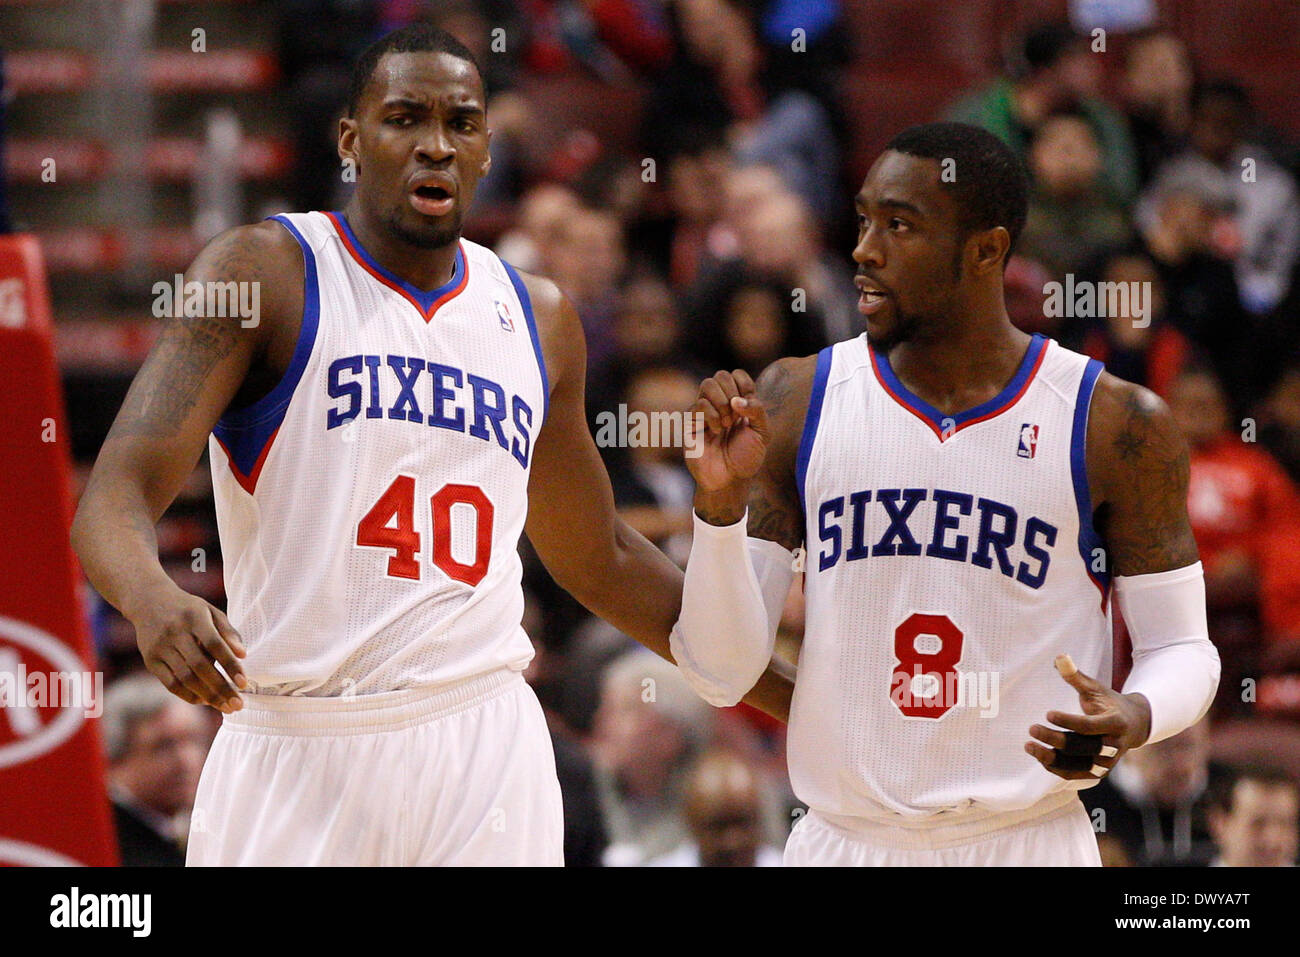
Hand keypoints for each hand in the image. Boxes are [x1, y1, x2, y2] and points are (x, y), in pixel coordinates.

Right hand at [131, 583, 247, 712]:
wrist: (148, 601)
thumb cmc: (188, 609)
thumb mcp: (211, 611)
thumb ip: (228, 632)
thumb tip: (243, 655)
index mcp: (194, 617)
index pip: (215, 644)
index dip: (230, 665)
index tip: (244, 683)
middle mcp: (175, 633)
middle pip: (200, 666)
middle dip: (221, 688)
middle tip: (237, 705)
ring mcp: (160, 648)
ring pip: (185, 678)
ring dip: (207, 696)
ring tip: (225, 707)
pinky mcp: (150, 660)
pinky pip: (170, 683)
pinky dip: (188, 695)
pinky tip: (204, 701)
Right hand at [686, 369, 769, 493]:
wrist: (729, 480)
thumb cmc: (746, 458)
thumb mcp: (763, 433)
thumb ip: (757, 410)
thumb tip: (736, 399)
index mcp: (738, 401)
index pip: (737, 375)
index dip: (744, 385)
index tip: (748, 408)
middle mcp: (719, 403)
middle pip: (721, 375)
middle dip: (732, 393)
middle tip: (737, 416)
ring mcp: (704, 412)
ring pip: (707, 384)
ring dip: (722, 402)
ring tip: (728, 423)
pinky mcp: (690, 422)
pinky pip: (698, 404)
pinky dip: (712, 416)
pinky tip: (717, 431)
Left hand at [1024, 654, 1150, 781]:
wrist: (1134, 725)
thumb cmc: (1108, 703)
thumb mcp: (1095, 688)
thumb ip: (1076, 676)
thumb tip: (1058, 657)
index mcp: (1115, 723)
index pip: (1089, 726)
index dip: (1068, 721)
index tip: (1047, 714)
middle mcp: (1113, 746)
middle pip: (1081, 747)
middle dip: (1054, 739)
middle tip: (1031, 728)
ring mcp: (1107, 762)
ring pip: (1077, 766)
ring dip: (1050, 759)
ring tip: (1029, 746)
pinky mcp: (1099, 772)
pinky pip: (1076, 775)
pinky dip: (1056, 768)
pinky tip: (1039, 756)